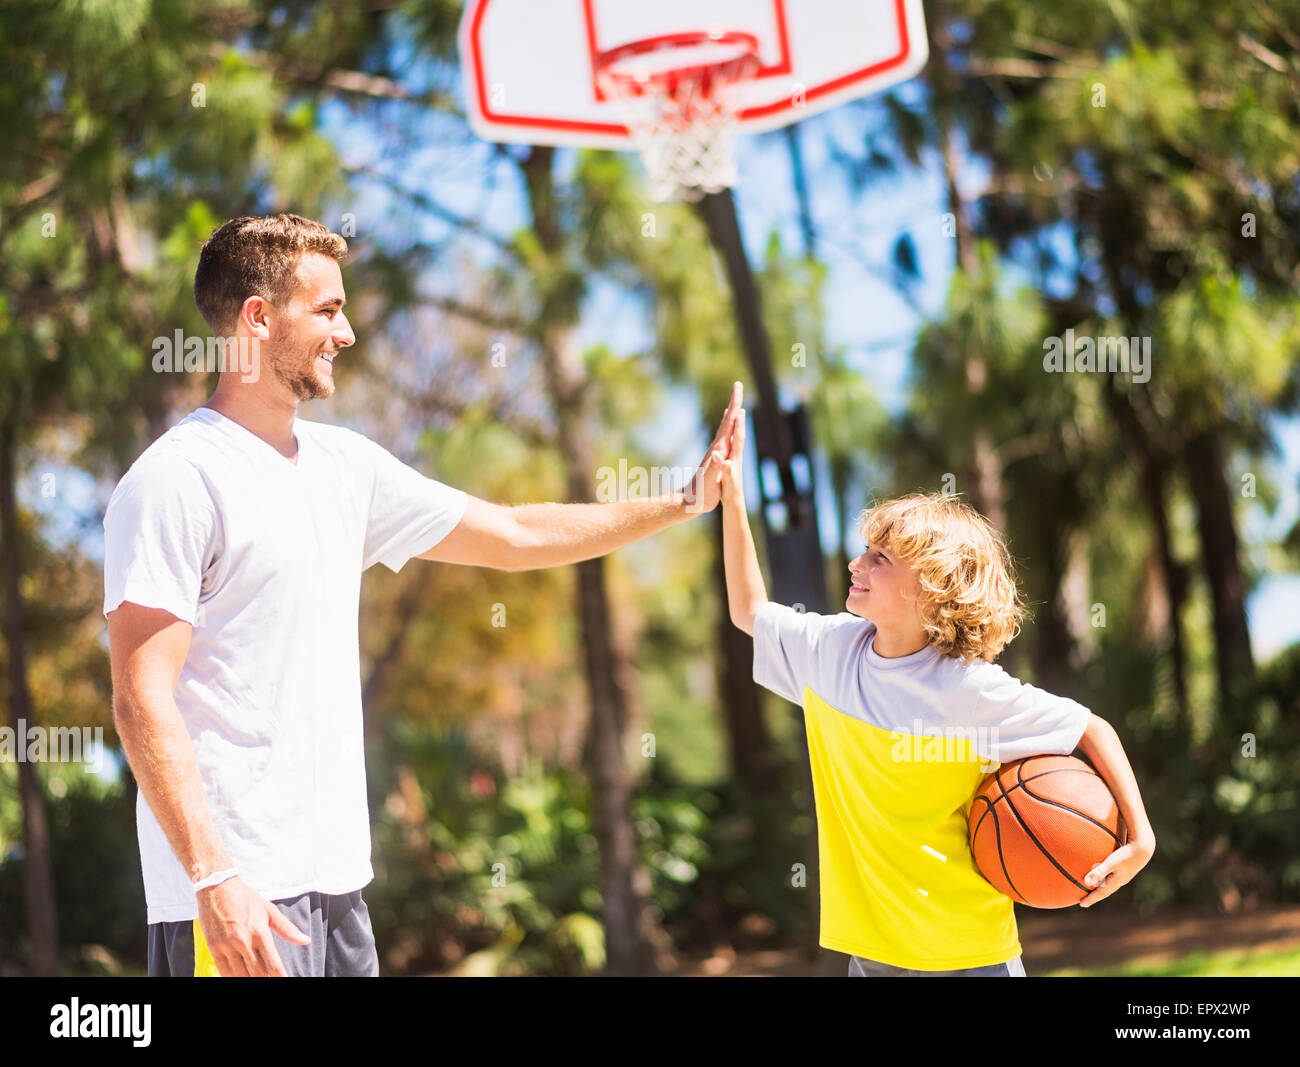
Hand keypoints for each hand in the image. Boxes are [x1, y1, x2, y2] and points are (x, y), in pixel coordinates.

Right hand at [196, 876, 310, 975]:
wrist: (217, 887)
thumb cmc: (245, 897)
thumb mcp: (269, 910)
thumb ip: (288, 929)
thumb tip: (305, 941)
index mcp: (260, 933)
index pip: (273, 964)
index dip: (280, 976)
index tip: (285, 980)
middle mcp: (243, 942)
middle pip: (257, 973)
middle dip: (265, 979)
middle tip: (271, 979)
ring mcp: (227, 946)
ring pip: (240, 975)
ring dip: (249, 979)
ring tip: (258, 978)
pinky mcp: (213, 948)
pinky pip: (223, 971)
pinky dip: (232, 977)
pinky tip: (239, 977)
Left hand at [684, 381, 743, 514]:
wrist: (687, 502)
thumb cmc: (700, 496)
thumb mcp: (708, 484)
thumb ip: (713, 469)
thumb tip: (718, 454)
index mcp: (718, 451)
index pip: (728, 424)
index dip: (734, 407)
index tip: (738, 390)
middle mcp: (716, 448)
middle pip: (726, 421)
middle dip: (734, 403)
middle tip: (738, 385)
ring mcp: (714, 452)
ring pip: (725, 428)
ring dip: (731, 413)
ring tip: (736, 402)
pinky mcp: (714, 458)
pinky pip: (723, 437)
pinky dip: (728, 427)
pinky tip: (727, 426)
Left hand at [1078, 834, 1154, 907]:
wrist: (1143, 848)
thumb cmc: (1126, 854)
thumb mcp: (1111, 863)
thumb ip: (1099, 872)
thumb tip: (1086, 882)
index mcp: (1117, 882)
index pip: (1101, 893)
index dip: (1091, 899)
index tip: (1081, 904)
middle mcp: (1120, 881)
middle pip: (1105, 891)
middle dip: (1094, 896)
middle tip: (1084, 902)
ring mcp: (1123, 875)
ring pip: (1108, 885)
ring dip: (1099, 888)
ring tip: (1091, 890)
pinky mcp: (1124, 869)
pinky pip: (1111, 877)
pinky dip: (1103, 879)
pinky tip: (1101, 875)